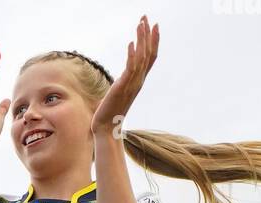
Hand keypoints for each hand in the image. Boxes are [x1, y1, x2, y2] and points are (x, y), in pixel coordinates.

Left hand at [92, 16, 158, 135]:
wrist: (106, 128)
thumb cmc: (110, 111)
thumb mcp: (119, 92)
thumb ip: (123, 82)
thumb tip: (121, 77)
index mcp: (138, 81)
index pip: (150, 58)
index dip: (154, 41)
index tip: (154, 26)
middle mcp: (138, 81)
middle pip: (148, 54)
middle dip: (148, 34)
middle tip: (146, 17)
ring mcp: (131, 84)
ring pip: (141, 58)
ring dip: (141, 39)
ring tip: (140, 23)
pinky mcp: (122, 87)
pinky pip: (130, 68)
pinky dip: (131, 55)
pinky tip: (130, 43)